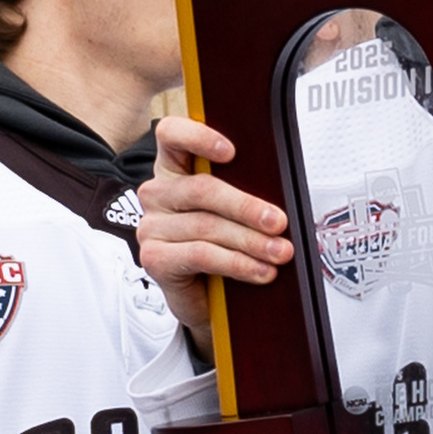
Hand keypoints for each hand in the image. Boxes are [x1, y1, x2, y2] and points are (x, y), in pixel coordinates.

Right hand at [137, 117, 290, 339]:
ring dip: (251, 241)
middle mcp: (158, 193)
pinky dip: (237, 264)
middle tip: (279, 222)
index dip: (198, 136)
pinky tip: (259, 271)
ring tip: (279, 253)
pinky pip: (201, 255)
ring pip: (207, 226)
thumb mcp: (235, 212)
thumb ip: (245, 190)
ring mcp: (151, 226)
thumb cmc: (222, 245)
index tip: (231, 152)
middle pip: (202, 189)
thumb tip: (280, 195)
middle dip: (247, 207)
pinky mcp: (154, 258)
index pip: (171, 135)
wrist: (205, 298)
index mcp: (174, 168)